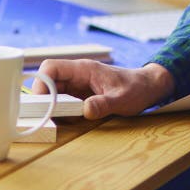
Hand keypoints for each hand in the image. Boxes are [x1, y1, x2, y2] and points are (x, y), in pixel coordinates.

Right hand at [32, 59, 174, 118]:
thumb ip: (104, 104)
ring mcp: (78, 85)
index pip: (51, 67)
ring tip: (54, 120)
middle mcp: (77, 75)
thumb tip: (86, 110)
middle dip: (43, 98)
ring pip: (53, 92)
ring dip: (51, 106)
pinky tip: (67, 121)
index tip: (42, 102)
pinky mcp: (81, 95)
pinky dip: (61, 111)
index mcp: (84, 69)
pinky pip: (63, 101)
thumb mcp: (123, 99)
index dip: (41, 83)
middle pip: (48, 81)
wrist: (148, 87)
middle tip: (45, 116)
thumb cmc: (137, 88)